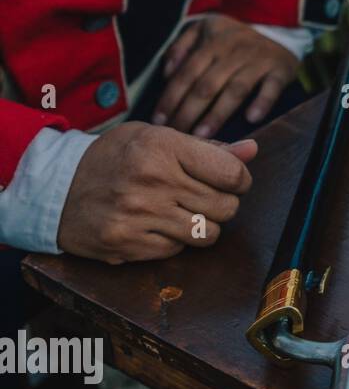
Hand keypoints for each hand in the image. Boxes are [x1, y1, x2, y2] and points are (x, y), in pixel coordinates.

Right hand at [57, 122, 257, 263]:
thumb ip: (208, 148)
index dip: (240, 181)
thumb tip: (252, 150)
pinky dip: (173, 241)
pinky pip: (177, 250)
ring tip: (180, 212)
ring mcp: (138, 214)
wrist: (55, 186)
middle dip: (222, 204)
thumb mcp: (156, 138)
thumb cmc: (115, 158)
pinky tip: (155, 225)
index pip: (232, 174)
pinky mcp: (126, 243)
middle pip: (226, 207)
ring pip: (208, 234)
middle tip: (201, 197)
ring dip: (202, 226)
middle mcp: (152, 180)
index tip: (229, 181)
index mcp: (163, 146)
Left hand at [154, 15, 297, 137]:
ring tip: (203, 135)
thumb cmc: (234, 39)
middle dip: (188, 112)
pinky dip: (262, 102)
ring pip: (235, 90)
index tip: (159, 120)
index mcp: (212, 42)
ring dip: (217, 114)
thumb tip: (167, 73)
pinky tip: (251, 118)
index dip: (171, 97)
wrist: (280, 33)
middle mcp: (234, 50)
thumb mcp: (204, 29)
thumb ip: (181, 46)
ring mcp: (258, 60)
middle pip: (207, 85)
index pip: (187, 72)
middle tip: (176, 134)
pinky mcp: (280, 70)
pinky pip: (271, 88)